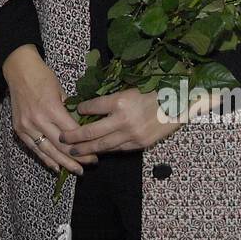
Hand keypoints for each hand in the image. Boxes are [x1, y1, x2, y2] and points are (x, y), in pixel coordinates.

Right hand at [3, 46, 95, 175]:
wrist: (18, 70)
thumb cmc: (43, 76)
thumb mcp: (61, 90)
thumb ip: (69, 111)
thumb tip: (81, 129)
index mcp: (51, 108)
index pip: (72, 133)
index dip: (85, 144)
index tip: (96, 150)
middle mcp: (38, 120)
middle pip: (61, 146)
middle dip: (78, 157)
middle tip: (91, 163)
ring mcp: (26, 126)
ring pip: (47, 151)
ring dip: (63, 163)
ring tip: (77, 170)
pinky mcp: (19, 129)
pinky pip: (34, 148)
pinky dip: (45, 159)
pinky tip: (57, 167)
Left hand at [59, 89, 183, 154]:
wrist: (179, 103)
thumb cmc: (154, 90)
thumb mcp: (130, 87)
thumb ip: (112, 98)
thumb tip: (92, 105)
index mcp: (120, 101)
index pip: (92, 107)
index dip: (81, 109)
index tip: (75, 110)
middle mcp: (123, 119)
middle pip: (92, 132)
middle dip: (75, 137)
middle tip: (62, 139)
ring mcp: (132, 134)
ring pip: (104, 145)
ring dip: (87, 149)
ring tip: (73, 151)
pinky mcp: (140, 144)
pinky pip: (118, 149)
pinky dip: (106, 150)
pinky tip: (97, 152)